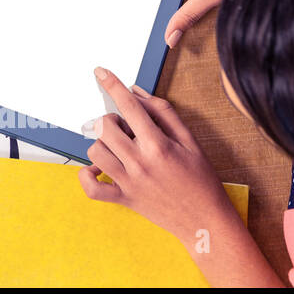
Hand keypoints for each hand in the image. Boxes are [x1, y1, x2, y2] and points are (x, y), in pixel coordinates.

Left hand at [80, 67, 282, 286]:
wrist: (206, 222)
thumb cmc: (201, 179)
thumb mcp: (190, 140)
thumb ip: (162, 112)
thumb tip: (135, 91)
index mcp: (159, 145)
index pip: (128, 106)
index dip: (112, 85)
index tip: (100, 71)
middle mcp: (140, 163)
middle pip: (105, 128)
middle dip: (111, 120)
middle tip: (126, 127)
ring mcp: (129, 182)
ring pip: (95, 151)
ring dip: (102, 143)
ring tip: (118, 147)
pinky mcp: (123, 199)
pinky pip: (91, 187)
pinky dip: (87, 175)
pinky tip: (98, 168)